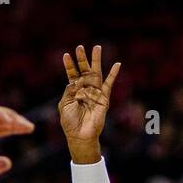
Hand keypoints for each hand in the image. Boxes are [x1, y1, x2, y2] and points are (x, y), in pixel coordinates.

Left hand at [58, 44, 120, 161]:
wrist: (80, 135)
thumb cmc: (70, 122)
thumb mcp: (65, 105)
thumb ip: (70, 91)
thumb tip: (76, 79)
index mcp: (73, 91)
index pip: (72, 74)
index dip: (69, 65)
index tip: (66, 55)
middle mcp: (84, 89)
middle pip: (84, 70)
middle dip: (82, 59)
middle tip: (80, 47)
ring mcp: (94, 93)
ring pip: (96, 73)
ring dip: (96, 60)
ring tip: (97, 47)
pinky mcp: (104, 98)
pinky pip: (109, 84)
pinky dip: (113, 74)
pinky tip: (117, 64)